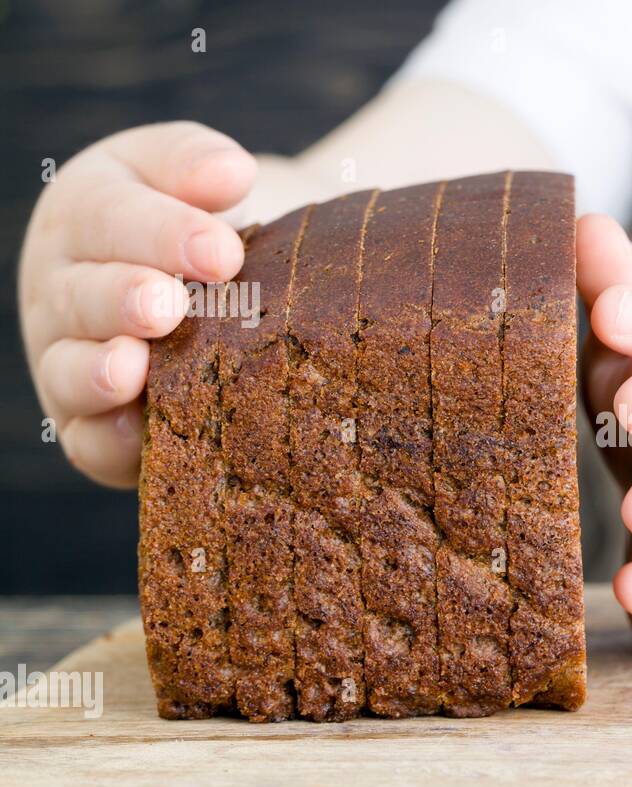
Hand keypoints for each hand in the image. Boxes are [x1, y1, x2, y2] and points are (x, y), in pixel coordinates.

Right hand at [18, 121, 255, 486]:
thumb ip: (198, 164)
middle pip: (83, 295)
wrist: (227, 283)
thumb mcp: (193, 178)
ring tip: (132, 368)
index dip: (164, 235)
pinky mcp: (91, 425)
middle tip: (168, 306)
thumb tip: (230, 172)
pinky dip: (110, 440)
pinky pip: (89, 440)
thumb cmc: (207, 224)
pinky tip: (141, 431)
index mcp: (86, 215)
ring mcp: (69, 359)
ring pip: (70, 371)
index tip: (222, 251)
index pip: (111, 217)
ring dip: (100, 372)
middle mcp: (64, 288)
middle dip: (124, 300)